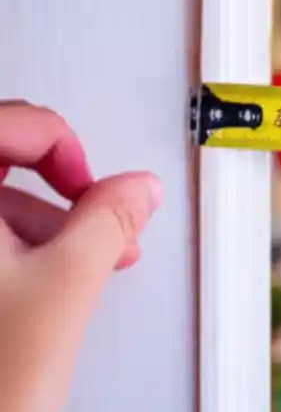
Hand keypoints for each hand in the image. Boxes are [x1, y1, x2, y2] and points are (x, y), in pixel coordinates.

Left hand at [0, 101, 161, 411]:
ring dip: (33, 225)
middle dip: (55, 193)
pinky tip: (34, 287)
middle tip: (88, 228)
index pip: (14, 123)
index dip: (64, 151)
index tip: (87, 191)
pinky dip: (7, 250)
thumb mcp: (67, 285)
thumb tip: (136, 188)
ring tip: (71, 272)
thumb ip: (109, 220)